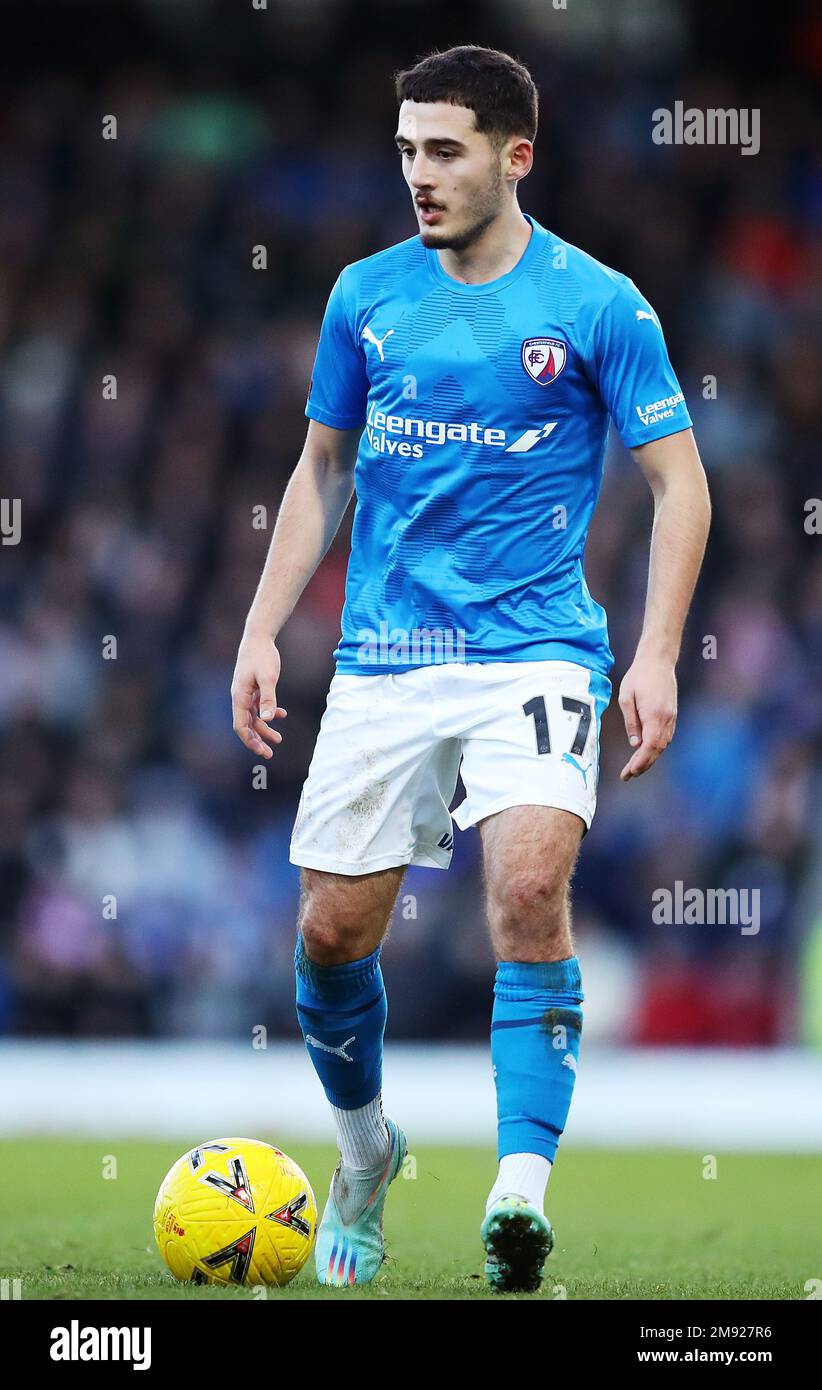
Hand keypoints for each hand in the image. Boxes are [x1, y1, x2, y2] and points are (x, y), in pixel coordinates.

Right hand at [231, 630, 286, 758]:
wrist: (258, 637)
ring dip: (264, 729)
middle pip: (245, 725)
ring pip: (253, 718)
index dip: (250, 741)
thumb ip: (268, 699)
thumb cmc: (262, 656)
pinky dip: (268, 713)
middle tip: (269, 754)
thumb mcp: (268, 677)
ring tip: (278, 739)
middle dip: (256, 740)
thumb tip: (268, 720)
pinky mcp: (252, 688)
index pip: (241, 726)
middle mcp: (239, 697)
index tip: (263, 751)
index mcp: (239, 697)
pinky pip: (258, 707)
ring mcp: (245, 694)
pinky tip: (282, 715)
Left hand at [618, 654, 676, 780]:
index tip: (630, 772)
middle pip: (657, 749)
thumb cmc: (638, 676)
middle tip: (628, 775)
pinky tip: (645, 752)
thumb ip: (631, 722)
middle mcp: (666, 718)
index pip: (649, 745)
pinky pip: (665, 737)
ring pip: (662, 745)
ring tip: (634, 768)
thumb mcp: (626, 698)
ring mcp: (671, 717)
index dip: (640, 761)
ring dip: (649, 758)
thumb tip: (634, 743)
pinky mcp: (672, 715)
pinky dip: (656, 748)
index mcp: (654, 714)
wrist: (658, 661)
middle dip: (643, 765)